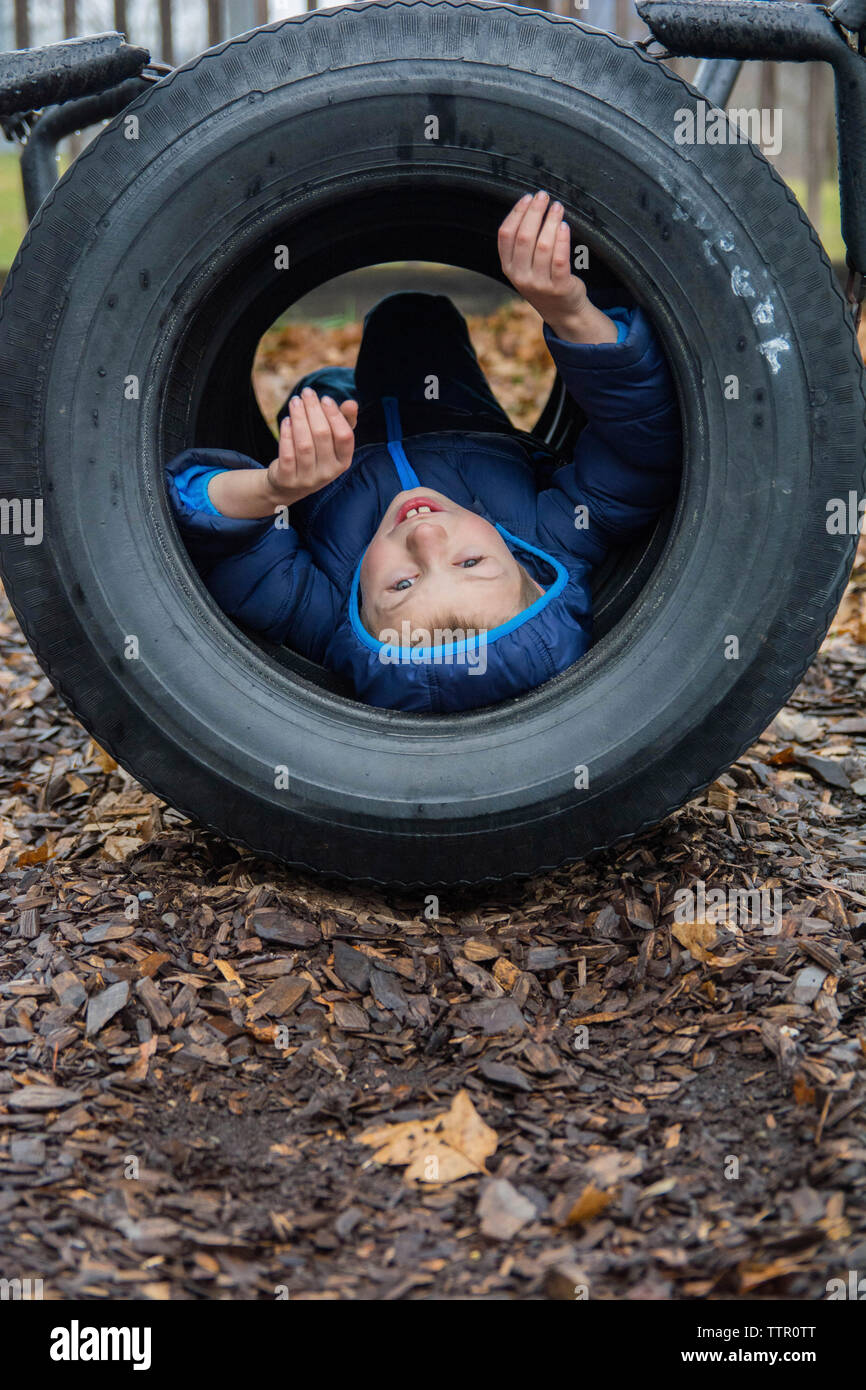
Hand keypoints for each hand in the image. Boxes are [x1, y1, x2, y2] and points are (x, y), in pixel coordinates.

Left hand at [268, 388, 357, 501]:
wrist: (290, 485)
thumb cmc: (316, 455)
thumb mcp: (332, 442)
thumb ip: (344, 421)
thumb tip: (351, 403)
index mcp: (343, 462)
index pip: (344, 436)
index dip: (335, 415)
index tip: (325, 398)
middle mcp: (328, 473)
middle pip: (322, 435)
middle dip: (314, 410)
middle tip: (307, 392)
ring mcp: (307, 478)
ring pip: (304, 444)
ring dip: (299, 418)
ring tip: (295, 401)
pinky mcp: (288, 480)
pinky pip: (287, 454)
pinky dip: (286, 435)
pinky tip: (286, 420)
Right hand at [498, 190, 616, 343]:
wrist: (563, 310)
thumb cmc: (544, 280)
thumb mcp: (524, 266)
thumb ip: (521, 244)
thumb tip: (530, 205)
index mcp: (508, 268)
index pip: (506, 235)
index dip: (516, 213)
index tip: (528, 197)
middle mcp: (520, 277)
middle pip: (524, 237)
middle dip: (534, 212)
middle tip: (544, 196)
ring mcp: (539, 284)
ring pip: (543, 246)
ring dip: (551, 222)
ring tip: (558, 207)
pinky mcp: (558, 287)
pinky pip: (560, 259)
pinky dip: (562, 240)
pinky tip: (565, 226)